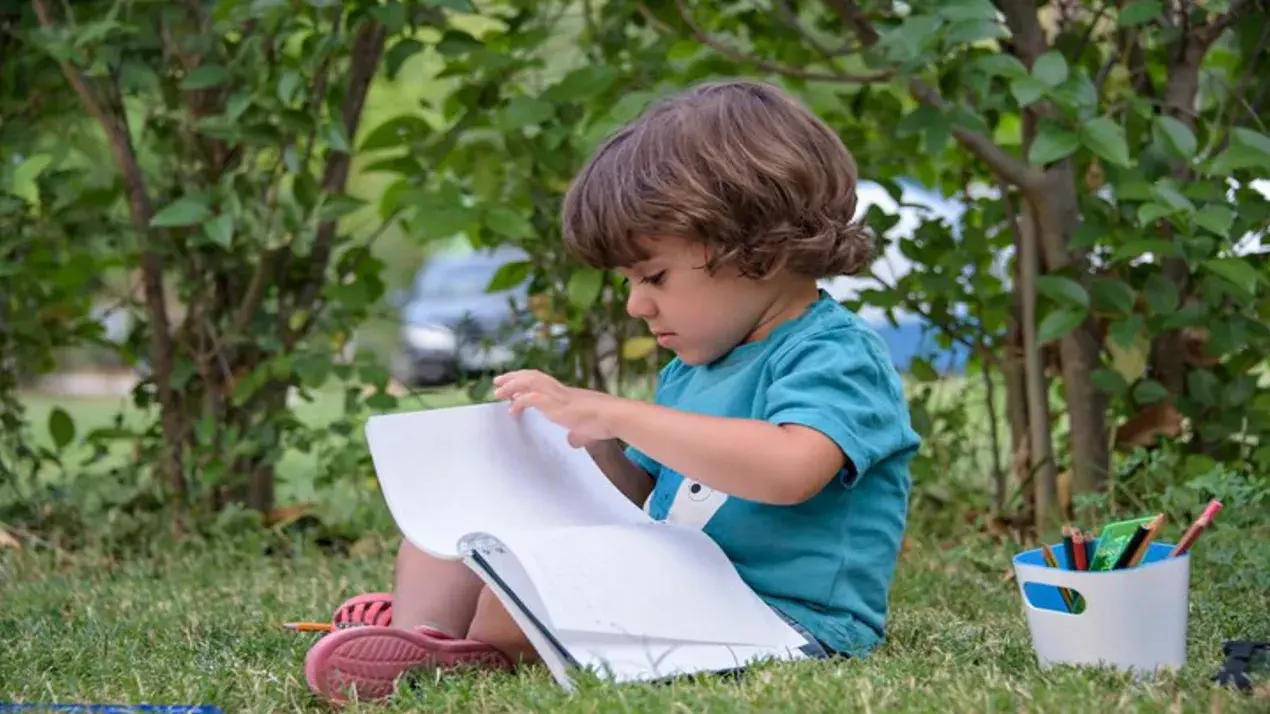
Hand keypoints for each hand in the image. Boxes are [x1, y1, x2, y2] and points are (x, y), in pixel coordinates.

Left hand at [492, 370, 619, 446]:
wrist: (613, 416)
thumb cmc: (604, 422)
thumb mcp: (586, 429)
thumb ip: (577, 434)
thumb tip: (572, 441)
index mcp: (566, 394)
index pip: (542, 381)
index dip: (526, 380)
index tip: (513, 384)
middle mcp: (560, 391)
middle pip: (532, 376)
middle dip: (513, 378)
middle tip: (497, 382)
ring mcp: (557, 396)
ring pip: (529, 382)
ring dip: (511, 386)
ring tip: (497, 391)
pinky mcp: (555, 405)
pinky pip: (531, 398)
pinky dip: (519, 402)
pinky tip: (512, 410)